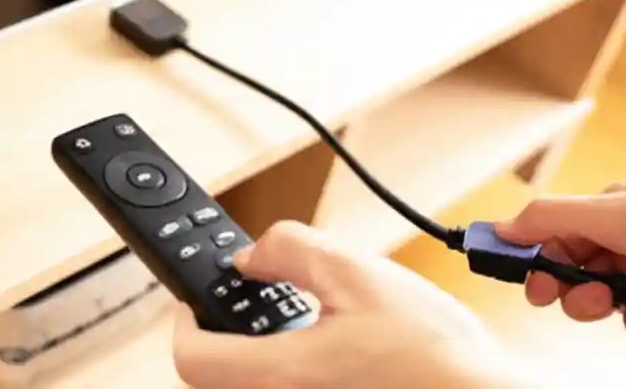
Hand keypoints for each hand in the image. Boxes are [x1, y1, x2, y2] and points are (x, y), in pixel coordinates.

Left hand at [173, 221, 527, 388]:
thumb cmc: (440, 359)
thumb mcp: (361, 276)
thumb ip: (291, 250)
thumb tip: (251, 255)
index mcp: (280, 377)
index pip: (189, 358)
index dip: (185, 321)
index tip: (197, 299)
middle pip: (217, 377)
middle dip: (229, 335)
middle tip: (258, 307)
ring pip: (252, 388)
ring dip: (261, 357)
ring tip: (305, 330)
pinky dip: (291, 376)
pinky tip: (332, 358)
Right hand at [496, 172, 625, 348]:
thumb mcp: (614, 211)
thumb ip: (551, 219)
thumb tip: (500, 227)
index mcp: (618, 215)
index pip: (561, 242)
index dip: (541, 263)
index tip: (529, 284)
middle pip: (586, 283)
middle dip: (585, 298)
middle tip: (593, 300)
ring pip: (624, 316)